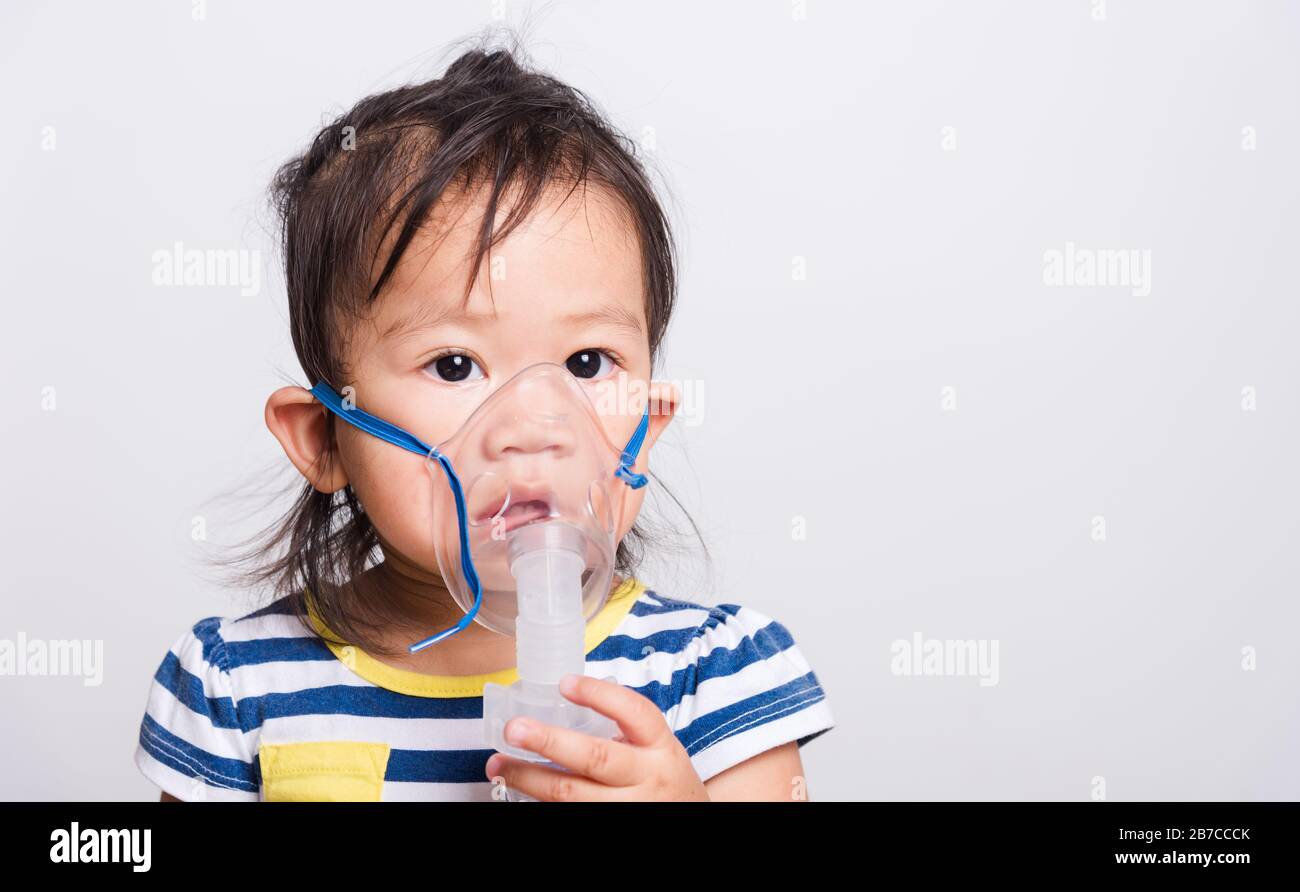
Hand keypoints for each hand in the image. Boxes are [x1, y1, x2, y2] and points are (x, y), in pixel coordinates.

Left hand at [483, 673, 709, 800]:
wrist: (690, 820)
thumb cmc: (663, 780)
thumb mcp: (658, 750)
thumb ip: (623, 730)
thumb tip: (563, 700)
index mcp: (660, 747)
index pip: (634, 712)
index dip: (599, 695)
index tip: (566, 682)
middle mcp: (647, 778)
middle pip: (595, 758)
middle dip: (548, 741)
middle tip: (513, 728)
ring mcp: (628, 809)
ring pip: (571, 795)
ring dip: (528, 778)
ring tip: (499, 764)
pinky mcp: (611, 826)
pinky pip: (569, 814)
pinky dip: (540, 802)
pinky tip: (520, 791)